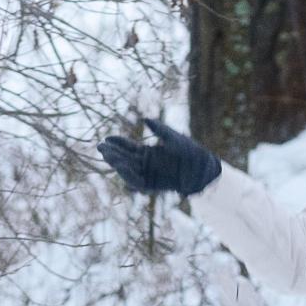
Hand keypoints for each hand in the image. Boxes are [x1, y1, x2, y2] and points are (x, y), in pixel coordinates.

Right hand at [97, 117, 221, 197]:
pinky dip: (130, 178)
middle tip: (101, 147)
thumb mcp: (174, 138)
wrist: (205, 169)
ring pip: (129, 171)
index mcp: (148, 152)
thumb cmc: (192, 151)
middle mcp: (146, 164)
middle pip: (124, 159)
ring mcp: (150, 175)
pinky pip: (139, 183)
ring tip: (110, 157)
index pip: (128, 147)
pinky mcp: (155, 186)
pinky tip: (123, 169)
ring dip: (118, 165)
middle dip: (112, 153)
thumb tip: (144, 119)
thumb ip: (160, 130)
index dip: (117, 143)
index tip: (106, 138)